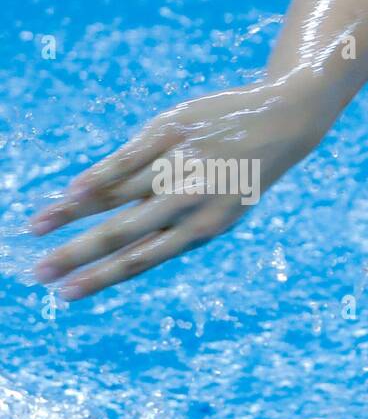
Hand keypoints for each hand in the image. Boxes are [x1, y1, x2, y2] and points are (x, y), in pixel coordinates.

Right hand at [31, 78, 327, 298]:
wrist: (281, 123)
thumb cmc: (241, 173)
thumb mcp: (220, 208)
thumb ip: (176, 224)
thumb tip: (122, 244)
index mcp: (204, 228)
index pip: (142, 260)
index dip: (102, 278)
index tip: (66, 294)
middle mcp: (190, 201)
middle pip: (122, 235)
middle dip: (77, 256)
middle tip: (38, 273)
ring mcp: (179, 166)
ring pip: (117, 196)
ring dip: (71, 214)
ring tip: (36, 228)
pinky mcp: (171, 131)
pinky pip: (128, 159)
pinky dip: (99, 177)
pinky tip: (71, 193)